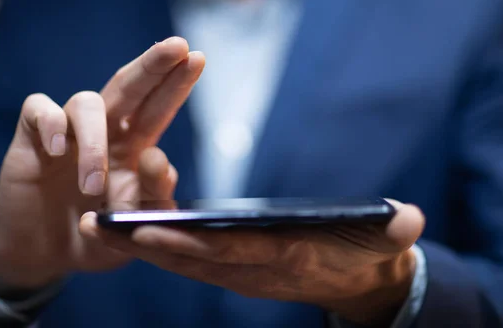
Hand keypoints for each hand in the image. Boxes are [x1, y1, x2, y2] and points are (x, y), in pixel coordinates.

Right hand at [0, 37, 204, 291]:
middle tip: (177, 46)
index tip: (198, 58)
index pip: (157, 107)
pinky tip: (57, 151)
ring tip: (93, 188)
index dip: (176, 83)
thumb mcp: (131, 224)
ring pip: (86, 102)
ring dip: (94, 143)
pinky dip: (51, 124)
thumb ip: (150, 198)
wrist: (45, 254)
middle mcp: (104, 129)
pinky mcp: (31, 136)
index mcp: (133, 146)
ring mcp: (67, 130)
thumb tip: (159, 159)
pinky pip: (39, 109)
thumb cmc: (96, 235)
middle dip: (153, 65)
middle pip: (129, 86)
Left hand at [81, 199, 424, 325]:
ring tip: (94, 223)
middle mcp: (253, 271)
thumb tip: (408, 222)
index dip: (189, 243)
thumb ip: (394, 233)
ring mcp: (239, 272)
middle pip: (190, 256)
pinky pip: (186, 257)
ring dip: (137, 243)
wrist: (357, 280)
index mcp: (285, 259)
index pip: (230, 252)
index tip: (148, 228)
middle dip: (143, 240)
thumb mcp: (387, 242)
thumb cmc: (368, 252)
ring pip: (180, 258)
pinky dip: (154, 244)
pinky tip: (124, 228)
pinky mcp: (233, 267)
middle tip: (97, 222)